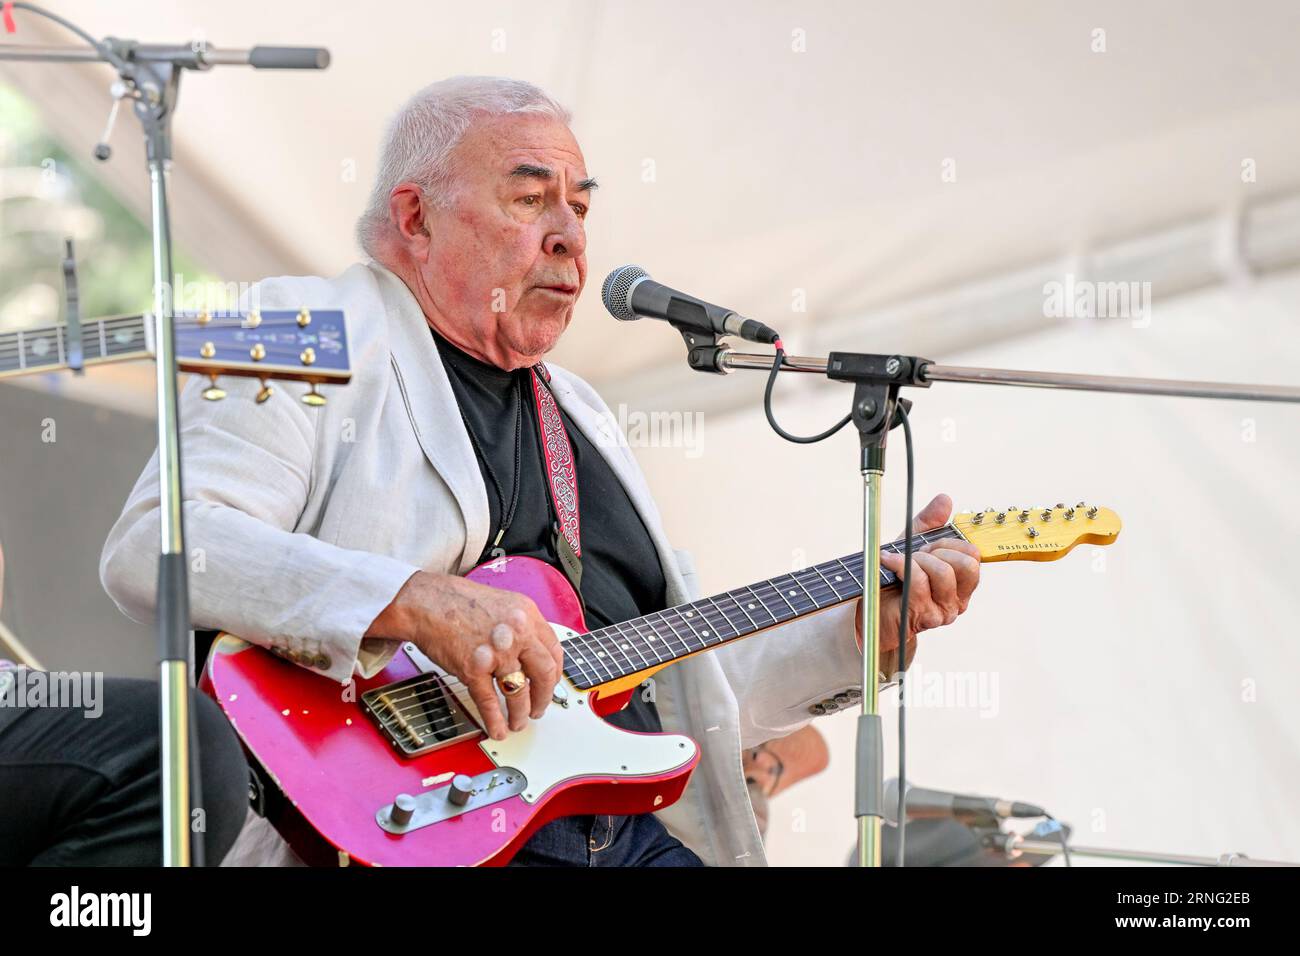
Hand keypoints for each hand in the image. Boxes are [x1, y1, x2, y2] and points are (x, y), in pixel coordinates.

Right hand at [366, 571, 563, 739]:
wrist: (425, 601)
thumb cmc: (459, 602)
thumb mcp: (505, 605)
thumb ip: (523, 628)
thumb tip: (535, 657)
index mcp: (527, 615)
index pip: (554, 651)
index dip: (555, 674)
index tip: (551, 685)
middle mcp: (516, 633)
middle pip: (544, 674)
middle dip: (544, 698)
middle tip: (539, 709)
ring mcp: (495, 651)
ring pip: (518, 692)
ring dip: (520, 714)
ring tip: (518, 722)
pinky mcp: (473, 668)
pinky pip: (489, 701)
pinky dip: (495, 720)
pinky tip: (498, 728)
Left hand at [855, 493, 980, 678]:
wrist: (869, 609)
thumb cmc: (893, 579)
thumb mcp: (912, 545)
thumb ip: (929, 523)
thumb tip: (945, 499)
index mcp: (961, 584)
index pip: (974, 556)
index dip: (950, 543)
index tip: (928, 546)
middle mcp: (958, 600)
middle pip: (967, 565)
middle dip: (938, 551)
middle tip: (916, 555)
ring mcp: (943, 611)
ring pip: (943, 572)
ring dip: (916, 559)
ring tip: (900, 562)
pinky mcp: (924, 616)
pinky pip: (918, 581)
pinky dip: (899, 565)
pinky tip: (888, 562)